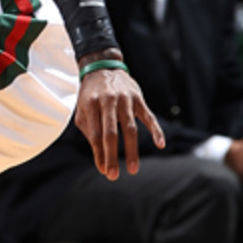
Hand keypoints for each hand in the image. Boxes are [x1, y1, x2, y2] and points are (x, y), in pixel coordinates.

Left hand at [72, 57, 165, 179]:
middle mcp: (108, 101)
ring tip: (133, 169)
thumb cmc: (91, 95)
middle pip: (111, 133)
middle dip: (112, 156)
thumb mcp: (82, 110)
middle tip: (113, 175)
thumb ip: (89, 132)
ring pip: (130, 128)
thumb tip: (99, 159)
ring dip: (131, 150)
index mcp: (91, 105)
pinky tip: (160, 144)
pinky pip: (148, 116)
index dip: (99, 153)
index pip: (96, 134)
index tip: (103, 170)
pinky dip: (156, 130)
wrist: (103, 68)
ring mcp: (125, 99)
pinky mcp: (138, 99)